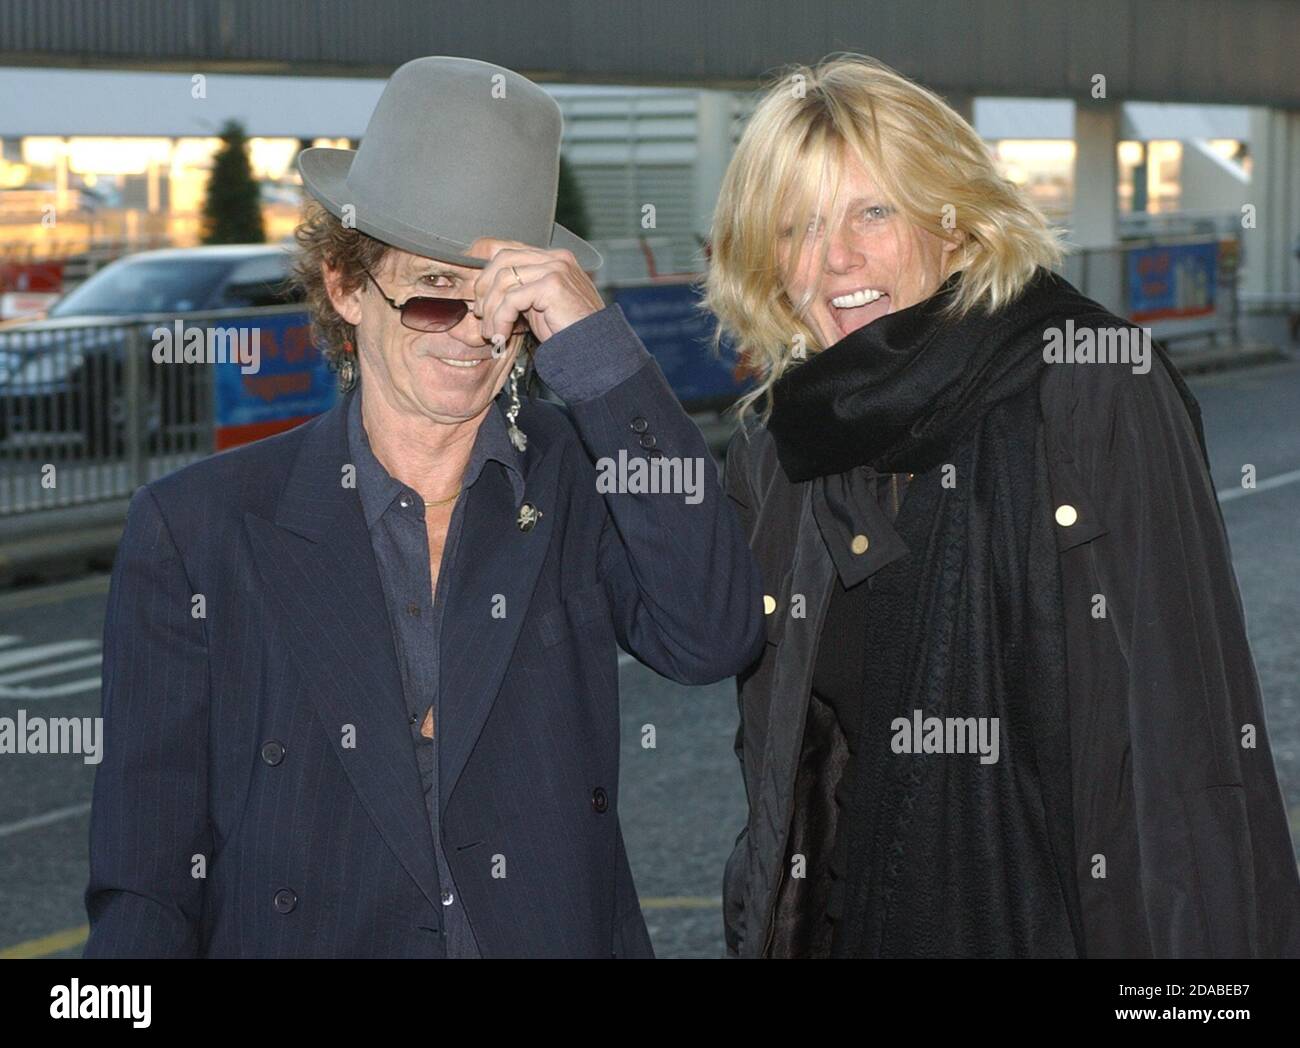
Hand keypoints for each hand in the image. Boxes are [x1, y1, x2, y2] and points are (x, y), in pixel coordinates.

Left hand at [466, 237, 604, 348]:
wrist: (595, 350)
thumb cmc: (569, 333)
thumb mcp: (538, 307)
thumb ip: (519, 292)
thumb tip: (486, 292)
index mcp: (553, 259)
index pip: (509, 252)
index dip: (486, 272)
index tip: (477, 296)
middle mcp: (555, 258)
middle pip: (502, 259)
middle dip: (484, 289)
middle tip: (481, 316)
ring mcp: (556, 268)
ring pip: (504, 280)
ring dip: (491, 310)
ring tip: (491, 333)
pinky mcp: (552, 284)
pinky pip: (512, 298)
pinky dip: (500, 319)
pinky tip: (501, 335)